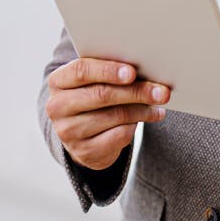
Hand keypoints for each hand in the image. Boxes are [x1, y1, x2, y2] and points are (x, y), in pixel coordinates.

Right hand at [46, 57, 171, 170]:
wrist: (82, 130)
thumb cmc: (95, 93)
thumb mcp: (95, 78)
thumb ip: (112, 70)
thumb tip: (147, 68)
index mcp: (59, 81)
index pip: (81, 71)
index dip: (108, 70)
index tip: (132, 72)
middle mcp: (58, 107)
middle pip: (101, 95)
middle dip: (136, 91)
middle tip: (162, 91)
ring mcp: (68, 132)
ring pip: (114, 116)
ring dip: (142, 109)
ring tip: (160, 103)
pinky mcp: (83, 152)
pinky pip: (117, 136)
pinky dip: (137, 125)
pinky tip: (150, 116)